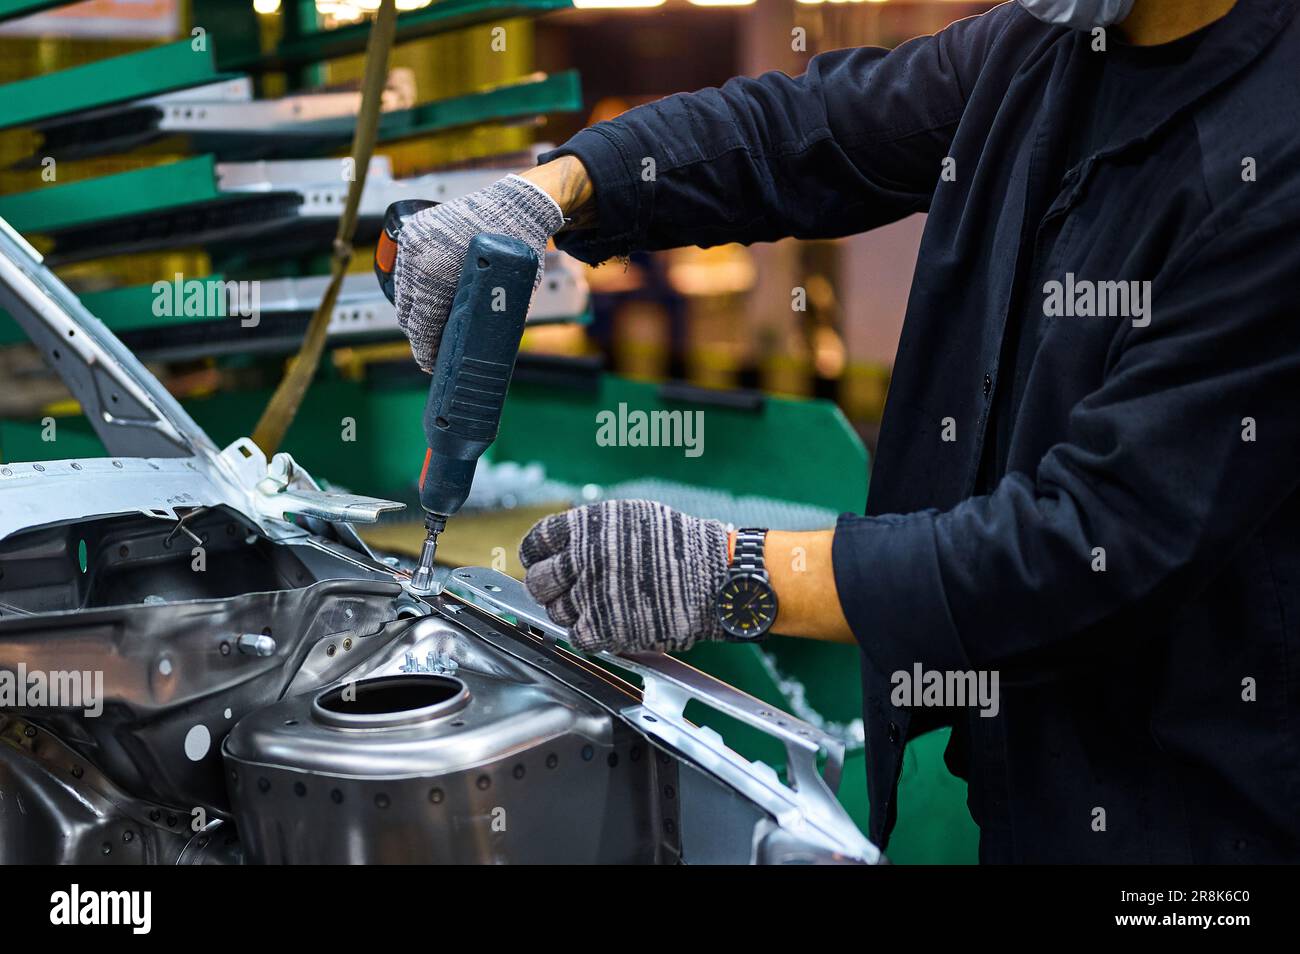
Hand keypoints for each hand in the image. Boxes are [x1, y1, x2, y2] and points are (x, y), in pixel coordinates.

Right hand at [394, 174, 563, 370]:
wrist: (515, 205)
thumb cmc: (517, 250)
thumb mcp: (511, 294)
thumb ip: (493, 323)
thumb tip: (482, 355)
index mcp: (436, 275)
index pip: (420, 325)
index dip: (425, 351)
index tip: (431, 365)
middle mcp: (417, 257)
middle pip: (407, 313)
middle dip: (420, 334)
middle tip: (434, 349)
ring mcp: (412, 242)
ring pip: (403, 293)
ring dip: (414, 312)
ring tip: (431, 327)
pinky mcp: (413, 232)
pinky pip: (405, 270)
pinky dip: (413, 288)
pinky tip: (426, 300)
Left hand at [519, 500, 729, 652]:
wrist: (715, 578)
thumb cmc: (681, 546)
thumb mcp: (631, 516)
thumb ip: (591, 530)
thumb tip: (562, 548)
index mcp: (584, 526)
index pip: (535, 544)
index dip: (538, 559)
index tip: (544, 566)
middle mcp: (581, 558)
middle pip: (538, 582)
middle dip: (550, 590)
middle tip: (570, 593)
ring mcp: (590, 595)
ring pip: (556, 613)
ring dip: (574, 613)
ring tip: (603, 606)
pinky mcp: (604, 628)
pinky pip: (577, 637)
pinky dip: (591, 636)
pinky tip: (611, 624)